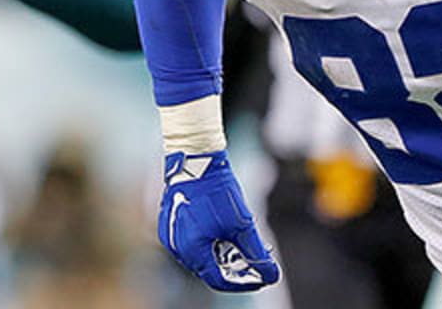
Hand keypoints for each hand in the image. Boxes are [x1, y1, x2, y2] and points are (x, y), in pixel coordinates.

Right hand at [158, 151, 279, 291]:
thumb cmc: (218, 191)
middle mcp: (177, 248)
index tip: (262, 277)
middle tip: (257, 257)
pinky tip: (225, 229)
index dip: (244, 282)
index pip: (219, 280)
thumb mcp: (243, 224)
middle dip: (236, 266)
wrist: (196, 159)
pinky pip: (191, 241)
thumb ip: (256, 253)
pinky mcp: (170, 223)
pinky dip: (210, 241)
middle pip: (210, 269)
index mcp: (193, 252)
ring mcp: (171, 236)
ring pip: (201, 254)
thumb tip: (271, 275)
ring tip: (243, 240)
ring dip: (223, 253)